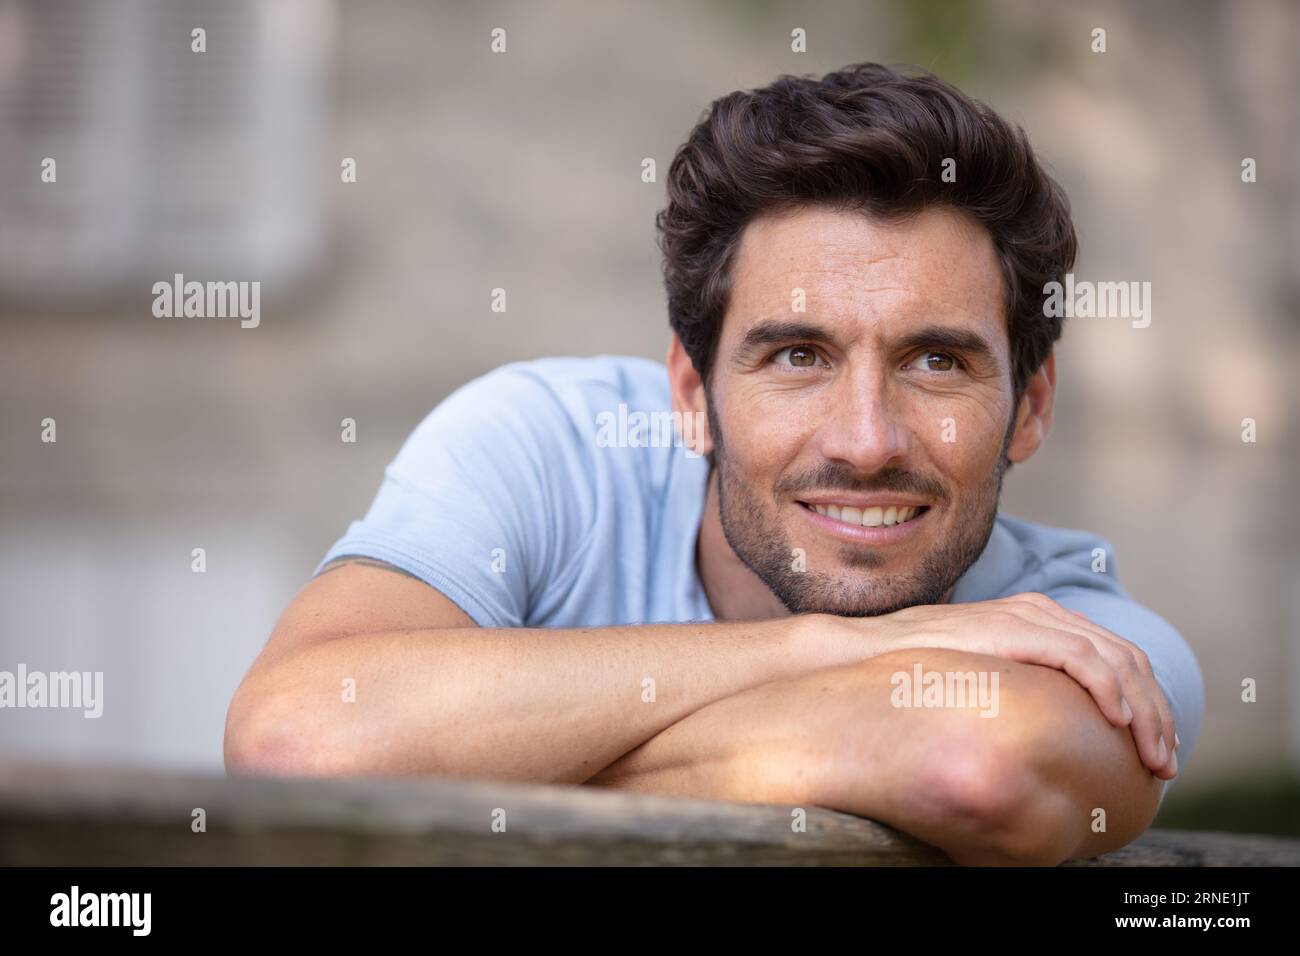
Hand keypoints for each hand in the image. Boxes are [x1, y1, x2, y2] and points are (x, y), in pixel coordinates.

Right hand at [818, 592, 1178, 778]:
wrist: (866, 655)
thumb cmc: (916, 675)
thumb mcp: (980, 683)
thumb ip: (1017, 694)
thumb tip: (1044, 741)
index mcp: (1037, 621)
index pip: (1114, 657)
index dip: (1146, 704)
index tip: (1154, 749)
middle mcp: (1040, 613)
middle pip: (1126, 656)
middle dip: (1156, 711)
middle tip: (1165, 760)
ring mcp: (1027, 617)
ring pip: (1114, 658)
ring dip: (1143, 709)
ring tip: (1152, 752)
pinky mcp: (1013, 629)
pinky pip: (1080, 657)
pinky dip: (1108, 687)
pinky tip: (1116, 721)